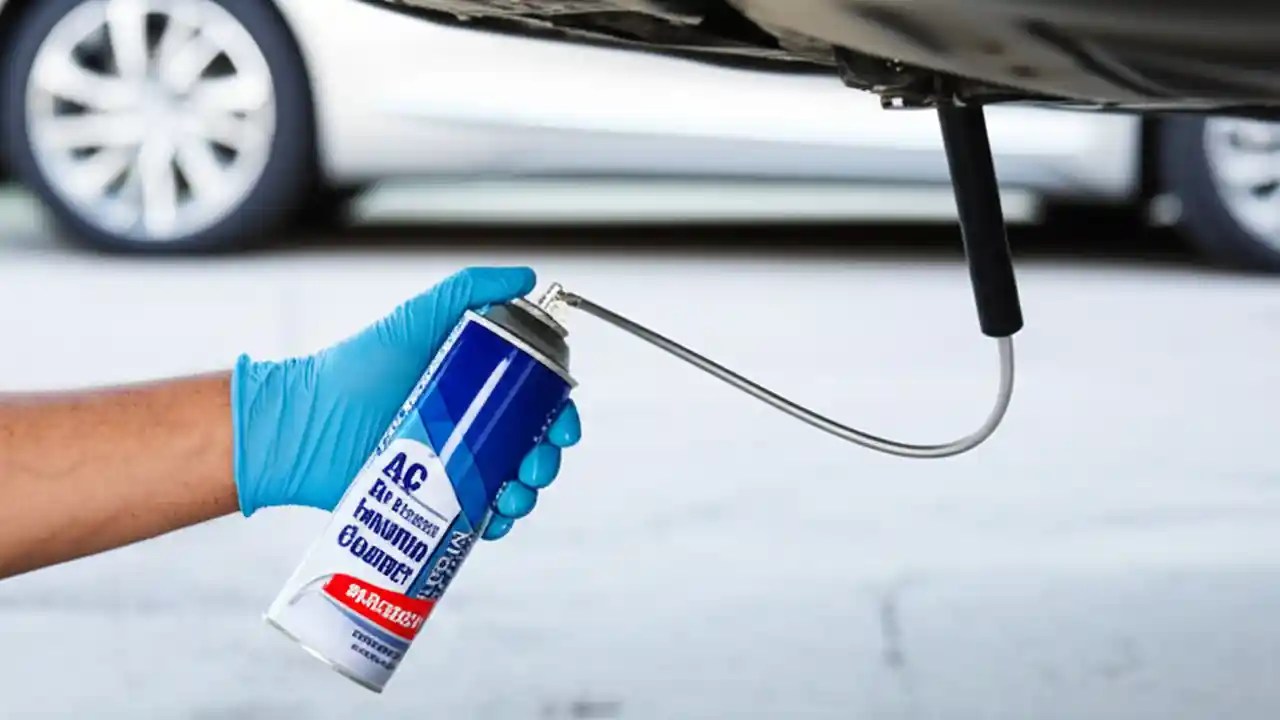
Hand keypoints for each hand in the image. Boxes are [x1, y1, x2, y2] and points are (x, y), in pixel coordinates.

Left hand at [231, 266, 580, 540]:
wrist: (305, 425)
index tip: (564, 425)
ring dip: (527, 494)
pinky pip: (478, 518)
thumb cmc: (356, 367)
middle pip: (532, 447)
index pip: (535, 402)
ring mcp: (453, 467)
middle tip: (538, 465)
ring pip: (511, 486)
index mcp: (476, 385)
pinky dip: (496, 522)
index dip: (559, 414)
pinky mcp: (433, 503)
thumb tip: (524, 276)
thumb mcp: (416, 319)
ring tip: (516, 495)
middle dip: (547, 460)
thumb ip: (469, 290)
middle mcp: (470, 426)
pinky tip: (496, 517)